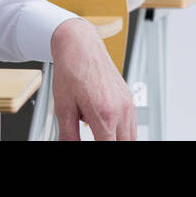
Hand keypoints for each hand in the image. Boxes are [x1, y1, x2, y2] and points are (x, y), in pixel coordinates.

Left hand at [50, 17, 136, 140]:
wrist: (80, 45)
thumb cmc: (72, 70)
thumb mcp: (63, 108)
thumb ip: (68, 135)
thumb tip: (70, 146)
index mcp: (105, 114)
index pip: (108, 147)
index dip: (98, 151)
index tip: (92, 146)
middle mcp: (121, 109)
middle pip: (125, 144)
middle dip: (110, 145)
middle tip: (96, 139)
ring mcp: (127, 103)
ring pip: (131, 136)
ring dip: (118, 140)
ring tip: (99, 136)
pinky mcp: (128, 98)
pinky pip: (132, 124)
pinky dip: (123, 132)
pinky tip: (107, 129)